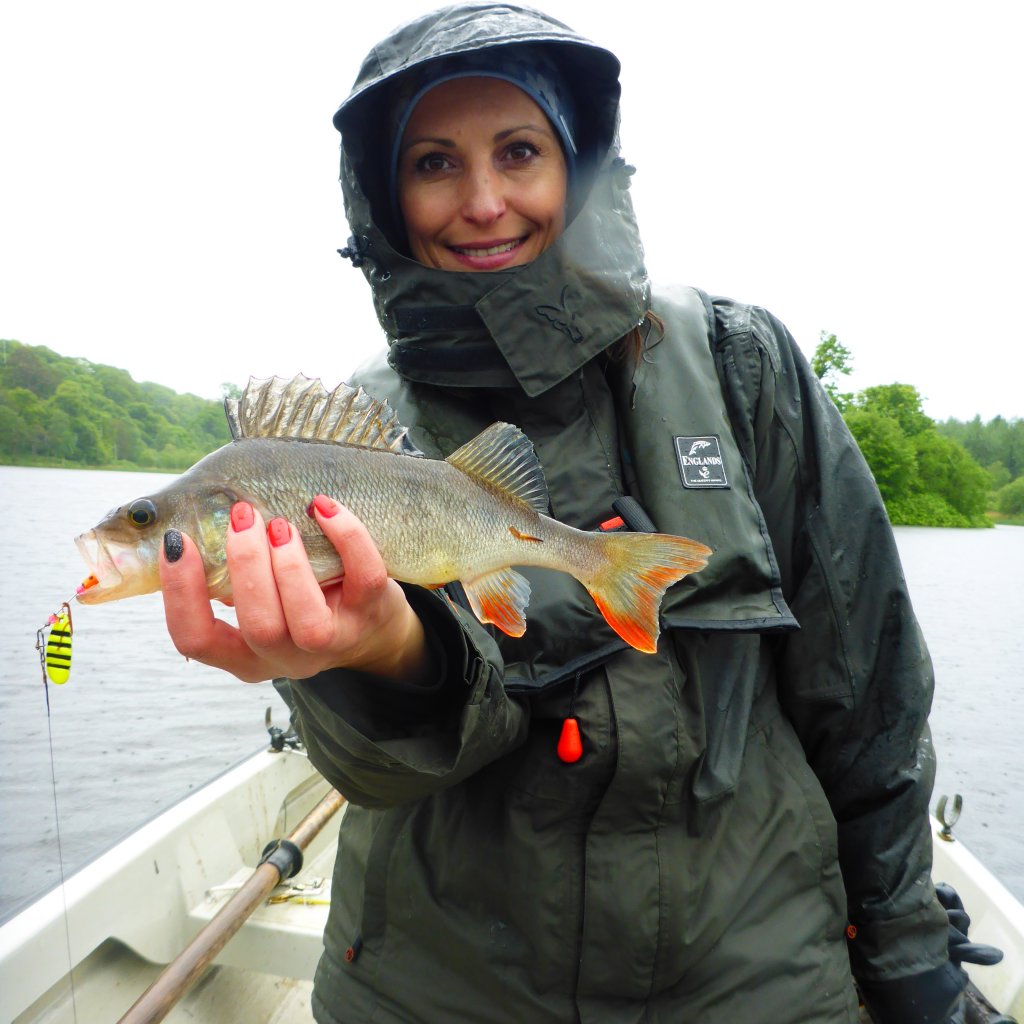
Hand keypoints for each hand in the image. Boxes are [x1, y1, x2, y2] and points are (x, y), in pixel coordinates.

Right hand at [159, 497, 430, 683]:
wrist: (373, 628)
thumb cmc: (303, 603)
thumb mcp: (261, 602)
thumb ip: (230, 579)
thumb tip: (199, 521)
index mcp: (244, 654)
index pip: (196, 640)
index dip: (179, 594)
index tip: (177, 541)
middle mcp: (285, 657)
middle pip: (258, 627)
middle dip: (246, 565)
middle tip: (242, 516)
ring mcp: (333, 641)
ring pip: (307, 619)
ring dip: (289, 565)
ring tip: (280, 524)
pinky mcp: (372, 612)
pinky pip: (364, 576)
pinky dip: (346, 537)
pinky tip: (324, 508)